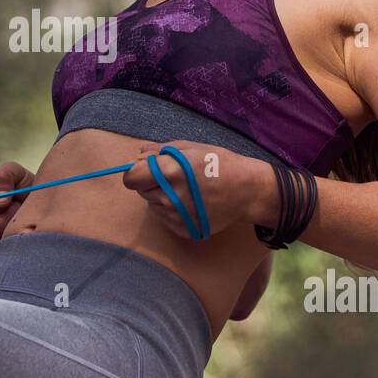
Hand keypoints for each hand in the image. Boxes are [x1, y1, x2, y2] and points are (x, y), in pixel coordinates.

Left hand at [122, 141, 271, 240]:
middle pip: (141, 191)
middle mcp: (170, 197)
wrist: (246, 190)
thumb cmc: (219, 163)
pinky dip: (172, 211)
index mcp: (169, 172)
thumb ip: (161, 150)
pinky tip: (191, 202)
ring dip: (161, 197)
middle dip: (151, 183)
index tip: (146, 170)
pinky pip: (165, 219)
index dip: (136, 172)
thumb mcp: (192, 148)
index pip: (131, 178)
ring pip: (153, 206)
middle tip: (174, 178)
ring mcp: (177, 216)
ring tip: (185, 190)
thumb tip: (140, 154)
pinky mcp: (184, 230)